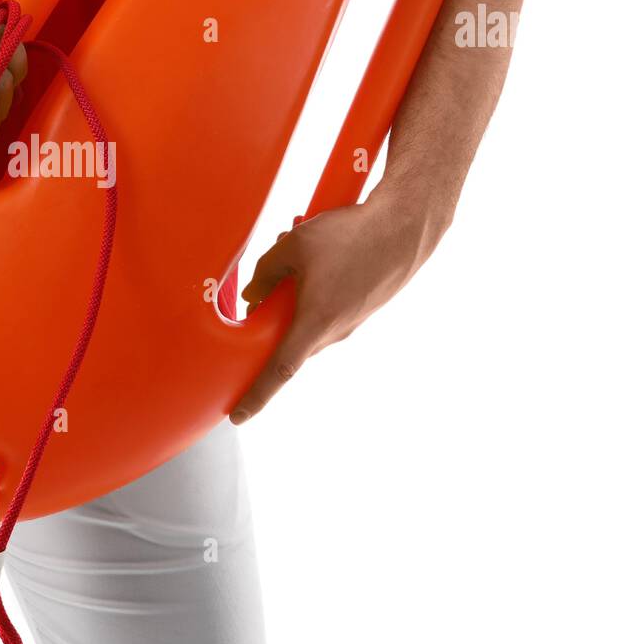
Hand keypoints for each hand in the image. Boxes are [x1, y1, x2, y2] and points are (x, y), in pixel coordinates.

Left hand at [229, 189, 444, 423]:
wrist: (406, 227)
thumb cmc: (350, 235)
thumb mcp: (293, 246)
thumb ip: (264, 274)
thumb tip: (251, 297)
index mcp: (315, 323)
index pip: (279, 371)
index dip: (255, 396)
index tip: (237, 416)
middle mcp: (334, 332)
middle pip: (287, 338)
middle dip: (270, 313)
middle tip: (265, 282)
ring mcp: (351, 323)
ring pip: (306, 319)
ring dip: (293, 292)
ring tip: (292, 246)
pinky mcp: (361, 310)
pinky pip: (325, 308)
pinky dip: (314, 287)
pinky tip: (318, 252)